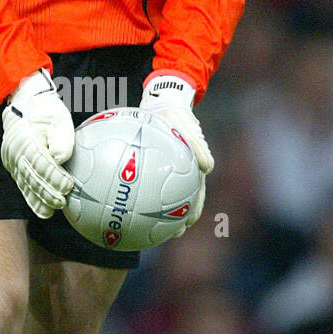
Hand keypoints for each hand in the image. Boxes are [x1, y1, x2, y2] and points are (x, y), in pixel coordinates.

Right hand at [1, 68, 74, 218]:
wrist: (25, 103)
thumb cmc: (46, 112)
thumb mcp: (59, 121)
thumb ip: (61, 142)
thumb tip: (60, 161)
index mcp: (27, 139)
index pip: (41, 162)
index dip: (54, 176)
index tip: (68, 185)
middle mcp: (15, 151)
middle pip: (32, 176)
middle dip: (46, 192)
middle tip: (61, 202)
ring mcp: (11, 159)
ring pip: (25, 183)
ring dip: (38, 199)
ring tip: (50, 211)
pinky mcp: (13, 165)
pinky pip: (22, 183)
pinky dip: (31, 197)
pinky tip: (41, 209)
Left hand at [139, 73, 213, 227]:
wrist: (164, 100)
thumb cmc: (178, 114)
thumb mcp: (189, 126)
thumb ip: (198, 146)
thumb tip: (208, 168)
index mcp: (191, 167)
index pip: (196, 194)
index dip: (193, 210)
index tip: (188, 224)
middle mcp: (179, 170)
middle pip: (180, 199)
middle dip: (177, 217)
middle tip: (172, 233)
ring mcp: (166, 167)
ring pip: (163, 192)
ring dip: (158, 209)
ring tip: (149, 224)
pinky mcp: (154, 162)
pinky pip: (145, 179)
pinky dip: (139, 189)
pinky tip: (124, 196)